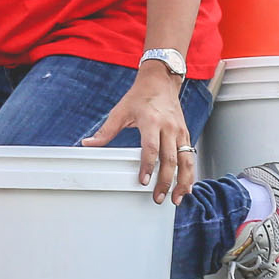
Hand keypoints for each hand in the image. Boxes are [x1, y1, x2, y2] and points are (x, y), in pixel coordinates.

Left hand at [83, 64, 196, 201]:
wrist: (161, 80)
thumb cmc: (140, 96)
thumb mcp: (121, 111)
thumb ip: (106, 131)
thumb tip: (88, 144)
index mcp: (151, 121)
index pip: (151, 148)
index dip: (148, 166)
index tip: (143, 181)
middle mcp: (169, 127)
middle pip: (170, 159)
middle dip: (166, 181)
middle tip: (158, 197)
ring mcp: (180, 131)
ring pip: (186, 160)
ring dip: (183, 181)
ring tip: (177, 198)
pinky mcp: (186, 134)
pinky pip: (190, 156)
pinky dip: (190, 173)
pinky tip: (186, 187)